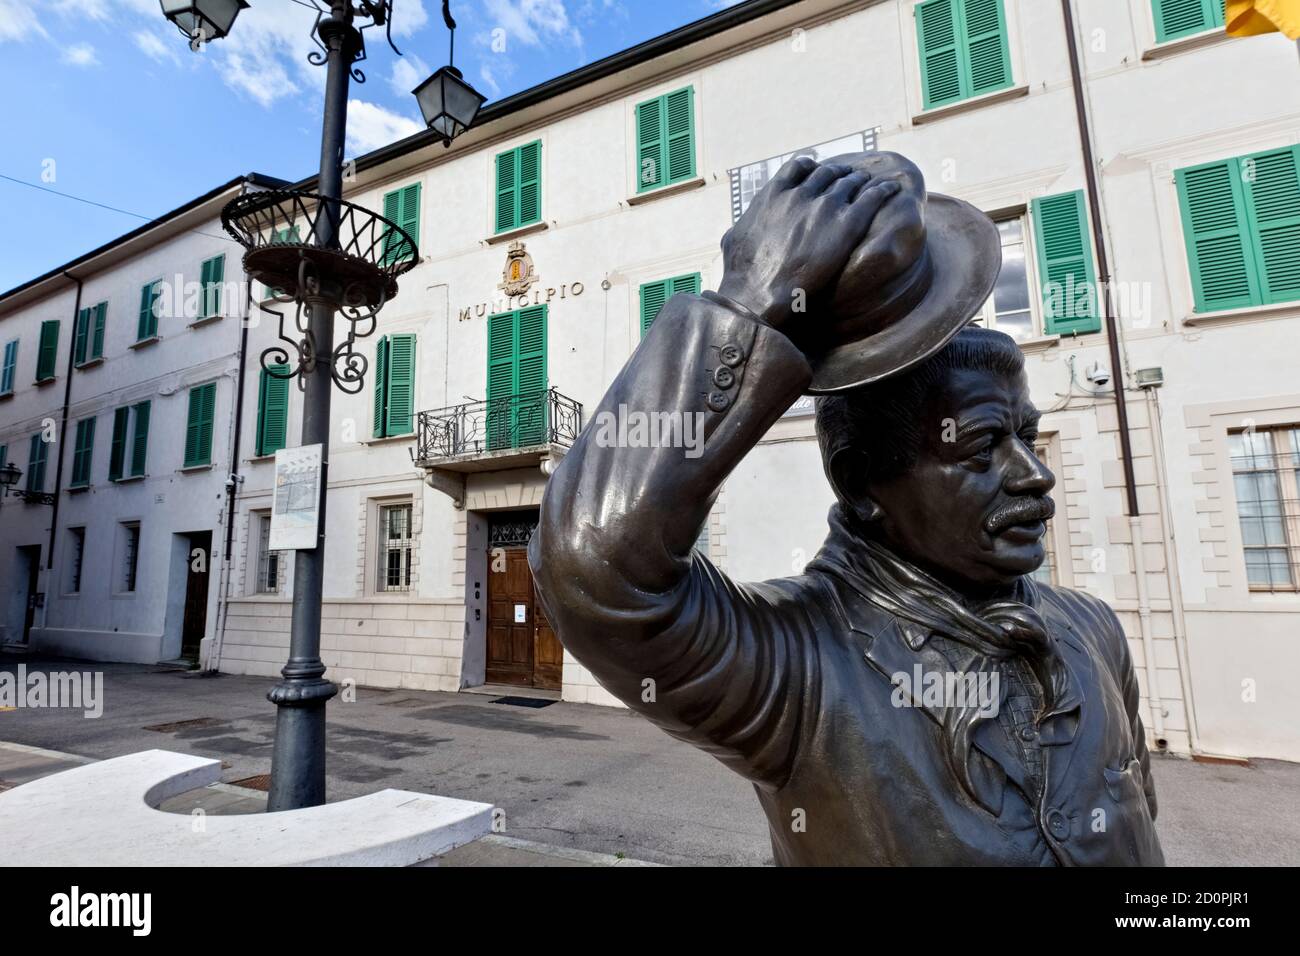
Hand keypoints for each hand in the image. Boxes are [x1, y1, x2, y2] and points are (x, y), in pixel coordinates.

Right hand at [717, 157, 899, 346]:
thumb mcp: (733, 241)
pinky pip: (872, 198)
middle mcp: (801, 194)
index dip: (810, 167)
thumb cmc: (742, 273)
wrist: (760, 291)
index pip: (797, 167)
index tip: (816, 170)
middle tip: (848, 178)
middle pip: (828, 173)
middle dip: (839, 174)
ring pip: (851, 183)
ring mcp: (825, 207)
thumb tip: (731, 233)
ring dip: (862, 180)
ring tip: (870, 182)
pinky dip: (884, 191)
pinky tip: (892, 189)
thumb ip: (738, 229)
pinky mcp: (846, 225)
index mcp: (774, 195)